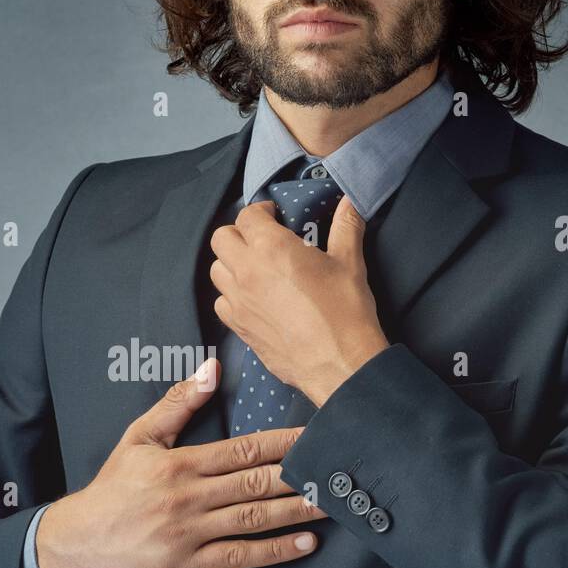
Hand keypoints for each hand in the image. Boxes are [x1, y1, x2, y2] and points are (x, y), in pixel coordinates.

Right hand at [36, 358, 325, 567]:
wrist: (79, 541)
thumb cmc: (112, 488)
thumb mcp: (138, 437)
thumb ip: (177, 403)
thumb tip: (211, 369)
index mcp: (180, 465)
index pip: (243, 450)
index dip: (285, 442)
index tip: (317, 436)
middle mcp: (189, 498)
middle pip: (256, 483)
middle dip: (301, 476)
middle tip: (340, 470)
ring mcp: (190, 533)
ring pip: (254, 519)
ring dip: (297, 512)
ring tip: (333, 503)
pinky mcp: (189, 565)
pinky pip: (239, 557)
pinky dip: (275, 551)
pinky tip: (305, 543)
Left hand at [209, 194, 388, 406]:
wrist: (339, 364)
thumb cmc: (345, 312)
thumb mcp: (350, 263)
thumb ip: (346, 226)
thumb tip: (350, 203)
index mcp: (271, 248)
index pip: (247, 216)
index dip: (261, 212)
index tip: (274, 217)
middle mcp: (247, 272)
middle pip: (221, 239)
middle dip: (239, 234)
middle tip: (261, 240)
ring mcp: (238, 302)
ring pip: (217, 270)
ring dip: (232, 263)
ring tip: (255, 268)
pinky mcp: (239, 328)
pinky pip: (221, 303)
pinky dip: (231, 296)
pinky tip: (253, 298)